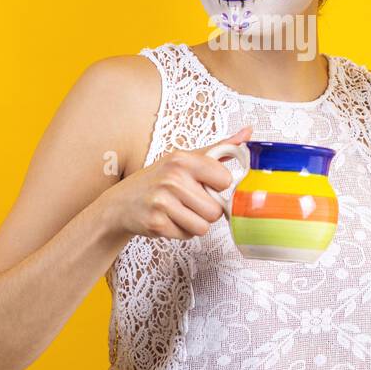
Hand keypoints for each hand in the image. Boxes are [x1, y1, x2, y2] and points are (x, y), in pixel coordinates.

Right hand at [99, 126, 252, 240]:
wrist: (122, 202)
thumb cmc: (158, 179)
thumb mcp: (185, 159)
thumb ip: (219, 148)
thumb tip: (248, 132)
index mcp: (182, 159)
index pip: (225, 180)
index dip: (217, 187)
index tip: (204, 184)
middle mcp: (172, 178)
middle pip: (216, 210)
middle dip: (206, 210)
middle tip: (189, 202)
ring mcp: (162, 202)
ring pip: (204, 226)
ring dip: (194, 223)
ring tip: (179, 211)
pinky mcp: (156, 223)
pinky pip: (188, 236)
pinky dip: (181, 232)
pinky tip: (168, 220)